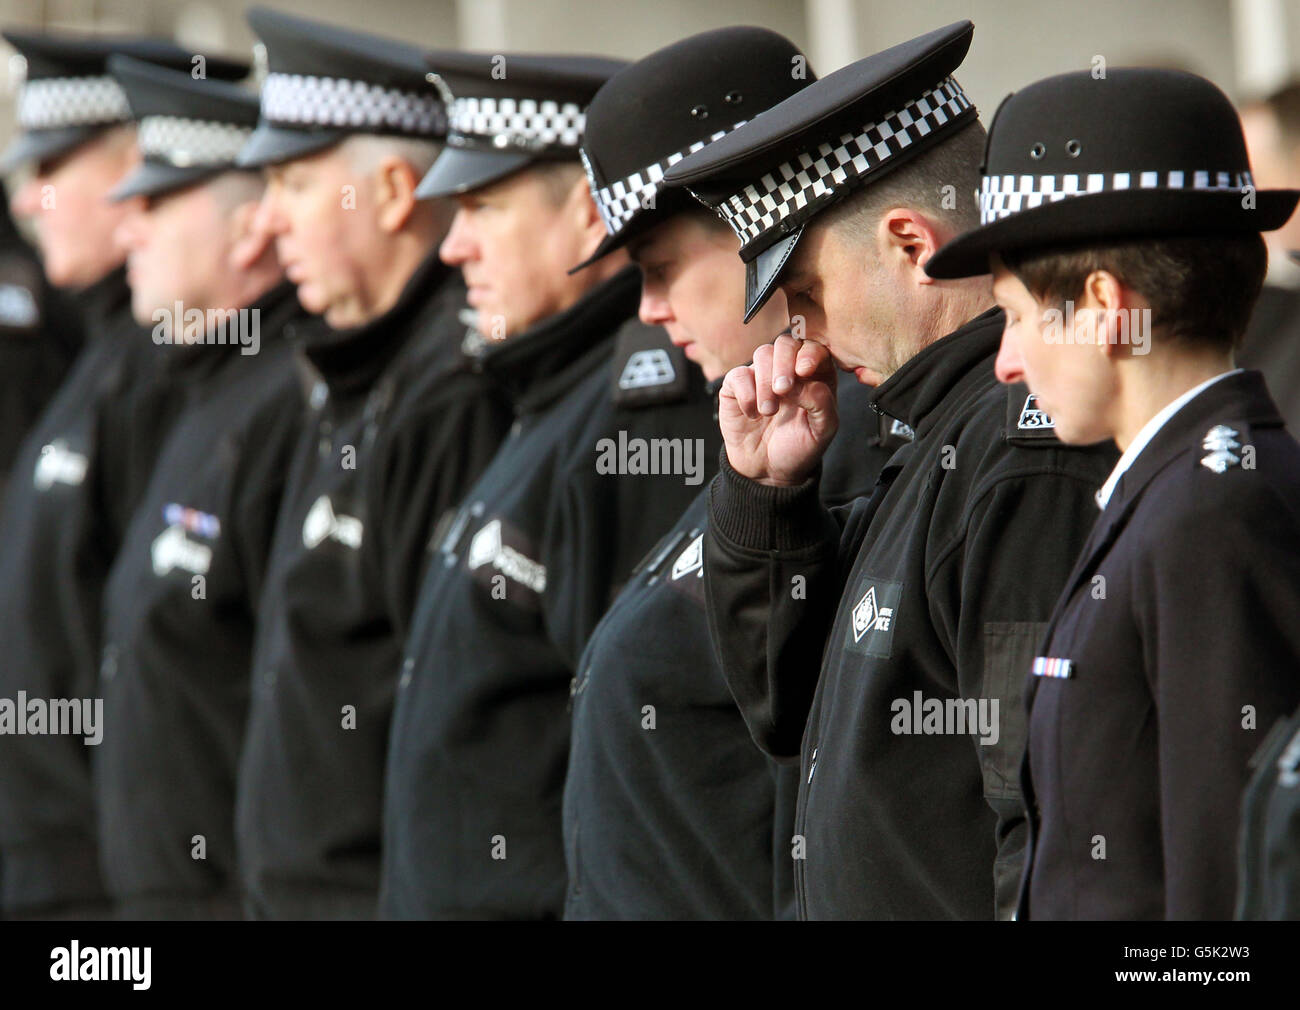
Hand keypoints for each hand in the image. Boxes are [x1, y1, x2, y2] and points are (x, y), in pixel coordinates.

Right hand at [718, 334, 838, 485]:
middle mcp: (789, 369)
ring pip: (762, 353)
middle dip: (784, 363)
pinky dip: (746, 394)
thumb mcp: (822, 431)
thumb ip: (822, 402)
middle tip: (783, 391)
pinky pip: (739, 374)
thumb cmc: (799, 447)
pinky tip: (752, 414)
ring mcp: (762, 375)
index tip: (804, 371)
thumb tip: (802, 380)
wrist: (768, 470)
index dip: (809, 353)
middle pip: (786, 343)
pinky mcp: (738, 386)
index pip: (814, 348)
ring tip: (768, 412)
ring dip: (765, 382)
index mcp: (816, 375)